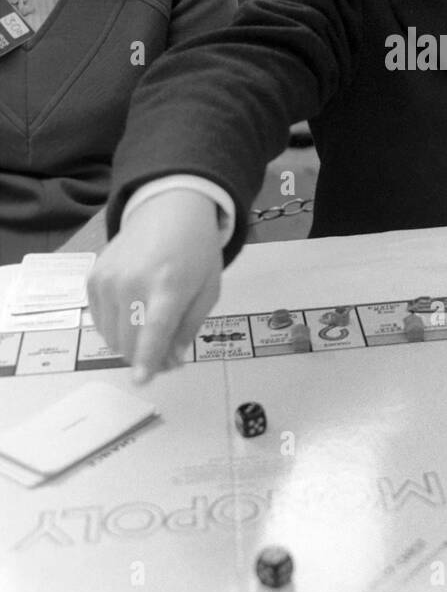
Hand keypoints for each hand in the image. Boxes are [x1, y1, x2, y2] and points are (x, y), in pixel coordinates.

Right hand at [87, 191, 222, 383]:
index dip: (148, 358)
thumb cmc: (196, 252)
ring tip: (151, 329)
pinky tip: (133, 312)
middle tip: (167, 356)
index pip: (154, 329)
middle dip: (145, 358)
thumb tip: (170, 361)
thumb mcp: (208, 290)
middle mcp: (132, 282)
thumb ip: (189, 327)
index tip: (141, 380)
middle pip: (129, 341)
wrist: (168, 210)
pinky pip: (99, 321)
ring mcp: (108, 280)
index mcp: (168, 285)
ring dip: (129, 345)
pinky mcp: (92, 278)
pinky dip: (115, 328)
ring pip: (111, 336)